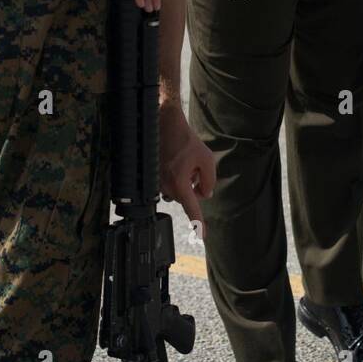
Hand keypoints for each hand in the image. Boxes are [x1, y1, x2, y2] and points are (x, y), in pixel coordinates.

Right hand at [159, 104, 215, 227]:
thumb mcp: (206, 159)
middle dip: (194, 186)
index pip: (192, 208)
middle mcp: (166, 186)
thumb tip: (205, 194)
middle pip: (187, 197)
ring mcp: (157, 182)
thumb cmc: (186, 141)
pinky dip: (177, 176)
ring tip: (184, 161)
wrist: (165, 125)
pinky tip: (177, 161)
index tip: (203, 236)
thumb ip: (209, 180)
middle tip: (196, 167)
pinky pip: (170, 184)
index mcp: (180, 183)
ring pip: (178, 190)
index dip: (198, 223)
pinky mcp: (153, 178)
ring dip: (185, 180)